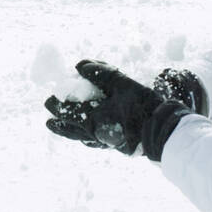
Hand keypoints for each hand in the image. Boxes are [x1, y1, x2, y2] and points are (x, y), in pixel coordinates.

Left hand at [46, 60, 204, 159]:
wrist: (162, 133)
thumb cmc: (143, 107)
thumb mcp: (122, 84)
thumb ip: (100, 74)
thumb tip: (79, 66)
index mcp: (92, 119)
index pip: (67, 111)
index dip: (56, 105)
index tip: (48, 100)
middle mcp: (96, 133)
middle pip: (70, 129)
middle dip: (59, 123)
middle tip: (49, 121)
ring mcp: (106, 141)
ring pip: (81, 138)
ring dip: (69, 132)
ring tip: (61, 128)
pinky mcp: (116, 145)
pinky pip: (94, 142)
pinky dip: (85, 137)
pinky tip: (88, 136)